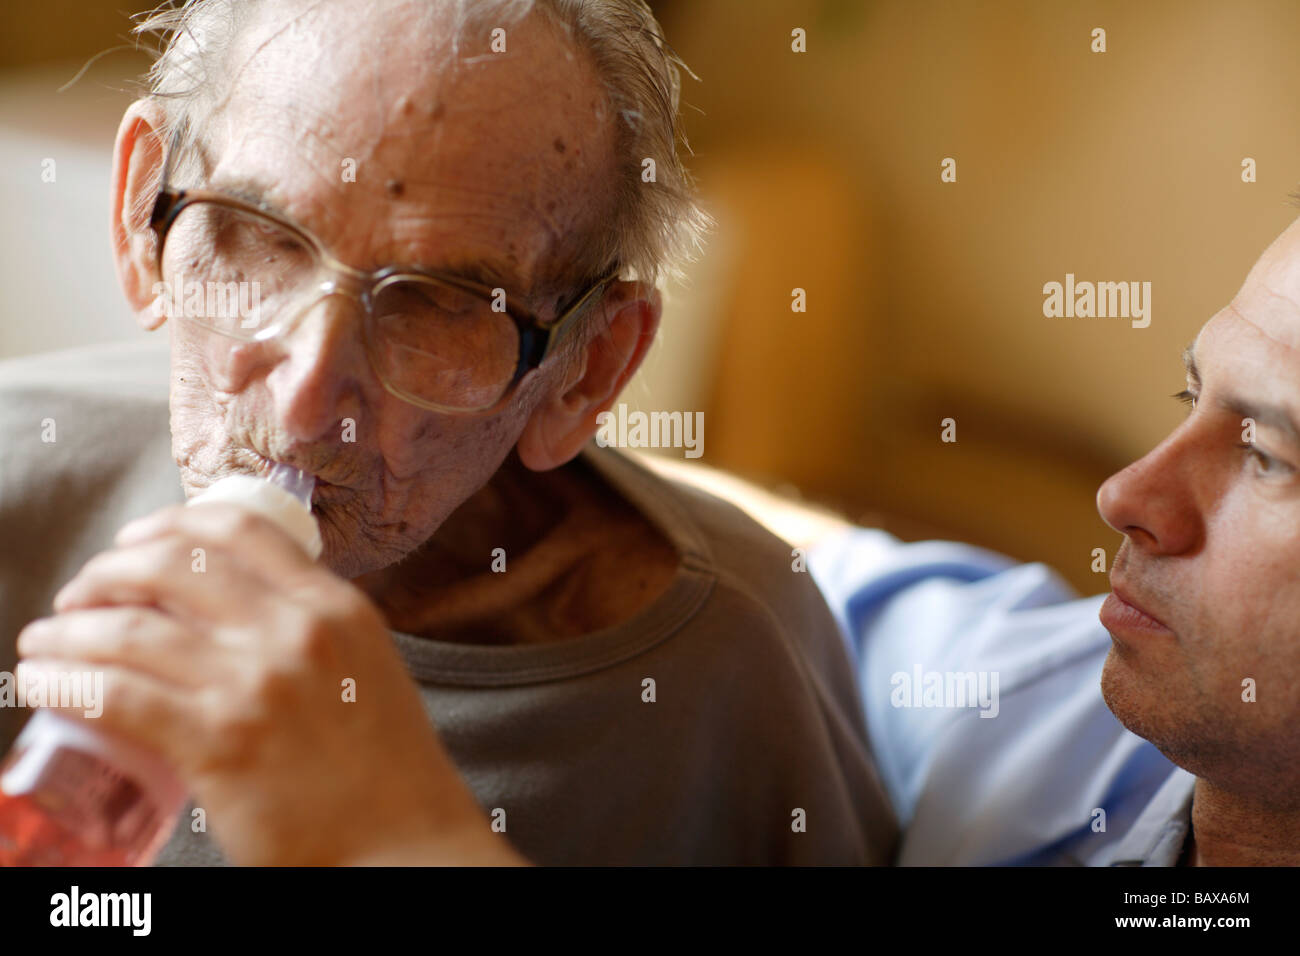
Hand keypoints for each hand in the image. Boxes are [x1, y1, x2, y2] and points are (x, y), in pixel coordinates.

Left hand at [16, 501, 525, 865]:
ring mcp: (255, 685)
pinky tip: (42, 680)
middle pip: (171, 565)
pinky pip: (115, 695)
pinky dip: (63, 679)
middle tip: (82, 593)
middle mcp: (295, 632)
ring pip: (130, 629)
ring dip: (68, 627)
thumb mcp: (366, 664)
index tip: (134, 540)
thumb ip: (314, 628)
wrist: (404, 841)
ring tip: (46, 639)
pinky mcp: (218, 743)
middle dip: (106, 570)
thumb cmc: (386, 763)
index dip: (169, 523)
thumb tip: (237, 607)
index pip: (238, 528)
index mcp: (334, 606)